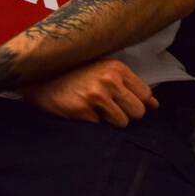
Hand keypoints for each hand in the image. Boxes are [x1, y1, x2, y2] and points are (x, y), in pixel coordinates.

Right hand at [21, 59, 158, 126]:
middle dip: (127, 114)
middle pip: (138, 112)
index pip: (146, 95)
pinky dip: (92, 123)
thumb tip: (155, 105)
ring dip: (110, 121)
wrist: (39, 76)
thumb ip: (130, 85)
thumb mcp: (104, 70)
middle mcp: (109, 81)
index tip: (126, 103)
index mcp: (117, 68)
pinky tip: (81, 111)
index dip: (138, 103)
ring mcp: (95, 96)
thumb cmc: (75, 72)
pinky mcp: (81, 111)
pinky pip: (99, 127)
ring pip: (122, 123)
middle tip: (110, 108)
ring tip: (95, 109)